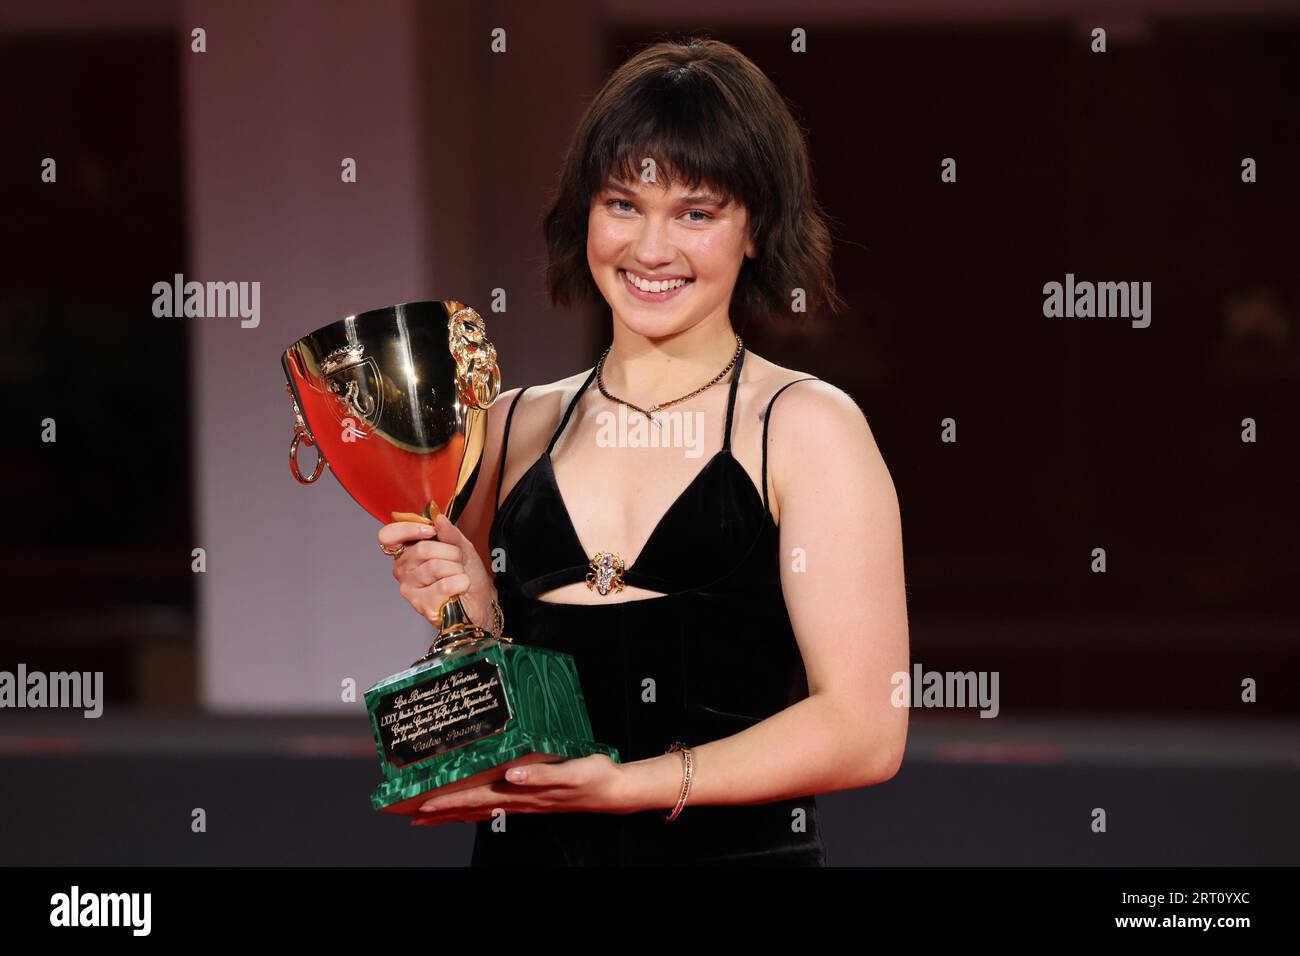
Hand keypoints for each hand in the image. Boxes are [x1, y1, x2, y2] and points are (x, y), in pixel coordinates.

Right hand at [379, 513, 495, 630]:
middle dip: (450, 552)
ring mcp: (409, 589)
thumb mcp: (461, 546)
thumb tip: (438, 519)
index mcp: (407, 552)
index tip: (430, 531)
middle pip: (422, 549)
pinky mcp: (422, 605)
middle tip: (458, 560)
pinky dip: (460, 583)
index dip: (408, 529)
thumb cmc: (467, 574)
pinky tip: (460, 588)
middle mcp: (403, 570)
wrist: (481, 599)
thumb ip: (449, 533)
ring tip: (459, 575)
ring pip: (435, 567)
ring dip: (457, 569)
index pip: (388, 536)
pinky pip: (444, 586)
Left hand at [409, 754, 629, 826]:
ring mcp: (524, 802)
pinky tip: (469, 809)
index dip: (449, 801)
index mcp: (522, 792)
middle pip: (473, 808)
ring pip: (481, 810)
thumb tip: (512, 775)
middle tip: (412, 815)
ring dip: (455, 814)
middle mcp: (519, 799)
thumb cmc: (592, 777)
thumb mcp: (570, 773)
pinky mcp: (532, 799)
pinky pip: (496, 806)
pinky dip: (477, 809)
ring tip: (430, 816)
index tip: (422, 804)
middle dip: (442, 812)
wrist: (613, 790)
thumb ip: (540, 774)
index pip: (477, 797)